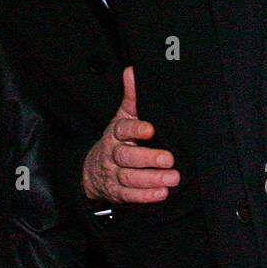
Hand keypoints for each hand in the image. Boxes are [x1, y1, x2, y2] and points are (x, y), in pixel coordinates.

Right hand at [82, 66, 179, 204]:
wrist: (93, 170)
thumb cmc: (117, 140)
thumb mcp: (122, 118)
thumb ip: (131, 98)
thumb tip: (132, 71)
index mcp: (115, 134)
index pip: (123, 130)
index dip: (136, 130)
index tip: (151, 130)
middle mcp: (113, 154)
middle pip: (127, 157)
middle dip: (148, 159)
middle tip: (169, 159)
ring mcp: (114, 175)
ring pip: (130, 178)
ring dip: (152, 179)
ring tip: (172, 178)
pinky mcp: (118, 192)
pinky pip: (131, 196)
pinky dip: (146, 196)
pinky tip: (162, 193)